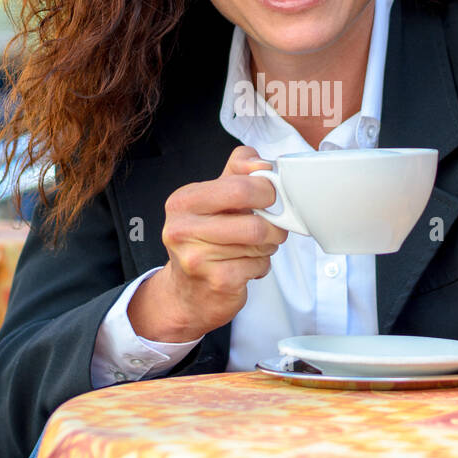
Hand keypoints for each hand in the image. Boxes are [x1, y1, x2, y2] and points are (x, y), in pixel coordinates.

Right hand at [129, 146, 289, 341]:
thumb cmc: (206, 239)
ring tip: (255, 246)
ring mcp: (196, 258)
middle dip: (274, 224)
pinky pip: (259, 265)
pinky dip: (261, 265)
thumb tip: (262, 165)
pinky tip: (246, 265)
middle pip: (254, 222)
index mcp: (184, 201)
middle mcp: (183, 229)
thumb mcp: (215, 198)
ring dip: (268, 245)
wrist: (188, 292)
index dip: (267, 191)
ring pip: (260, 244)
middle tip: (274, 225)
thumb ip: (239, 171)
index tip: (272, 196)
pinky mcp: (216, 282)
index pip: (239, 187)